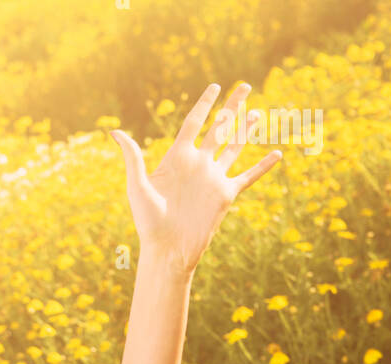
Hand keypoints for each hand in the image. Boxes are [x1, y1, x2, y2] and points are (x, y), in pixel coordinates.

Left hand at [110, 83, 281, 275]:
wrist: (167, 250)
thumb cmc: (149, 222)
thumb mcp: (138, 187)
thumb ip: (133, 157)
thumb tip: (114, 132)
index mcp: (178, 158)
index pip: (194, 123)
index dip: (205, 104)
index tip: (215, 86)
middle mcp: (198, 165)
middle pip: (219, 128)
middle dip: (232, 107)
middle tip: (245, 86)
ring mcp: (213, 179)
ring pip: (235, 147)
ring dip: (247, 130)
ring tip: (258, 113)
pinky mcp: (225, 195)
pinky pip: (248, 177)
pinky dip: (262, 167)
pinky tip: (276, 154)